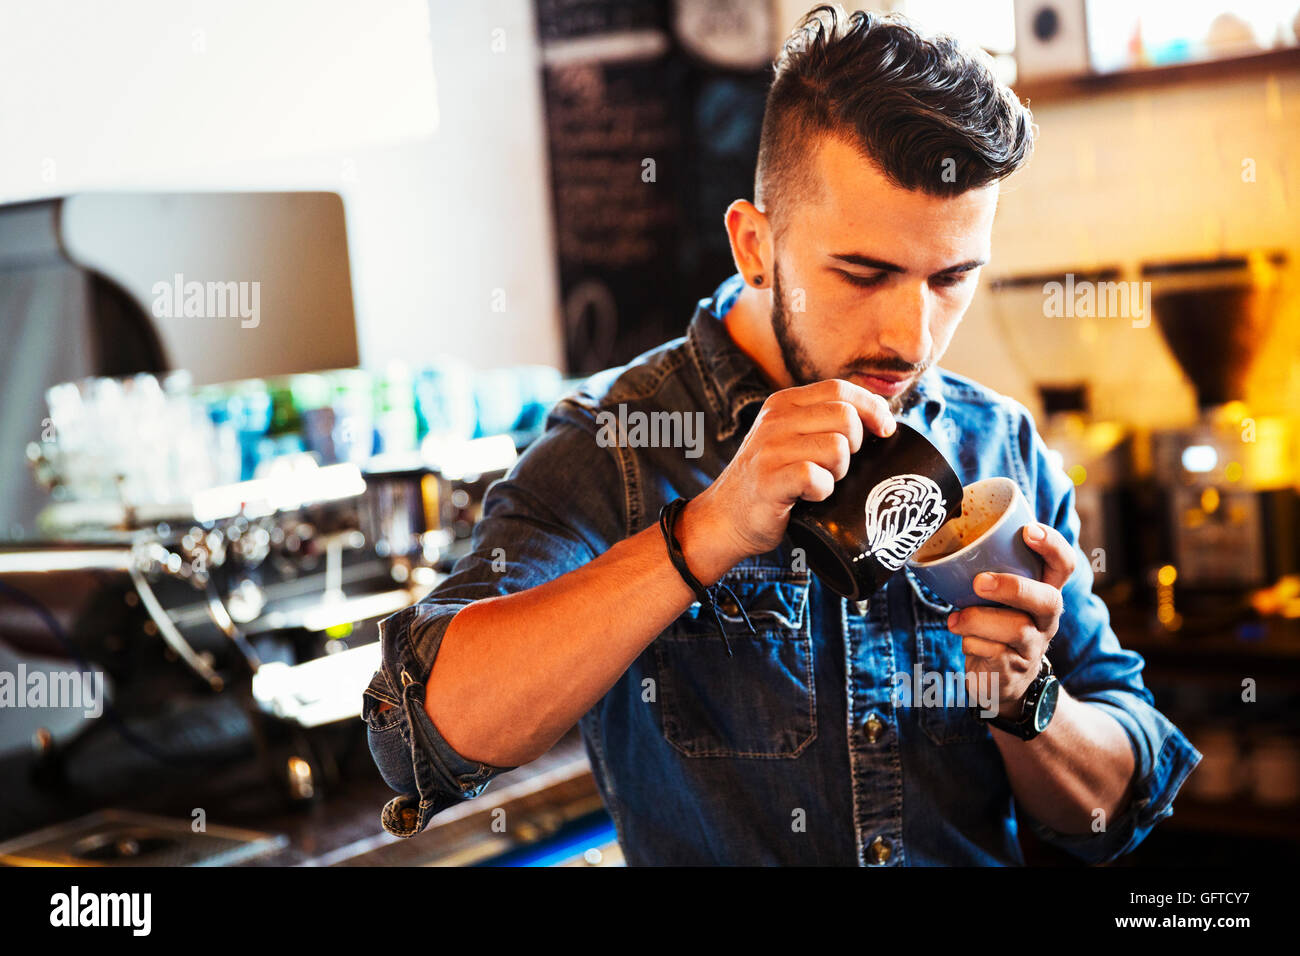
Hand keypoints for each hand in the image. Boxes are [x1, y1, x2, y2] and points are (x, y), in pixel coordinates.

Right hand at [678, 379, 894, 580]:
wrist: (725, 519)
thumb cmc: (771, 481)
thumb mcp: (789, 437)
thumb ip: (822, 422)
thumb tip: (881, 417)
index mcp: (783, 403)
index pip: (840, 388)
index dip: (872, 407)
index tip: (885, 429)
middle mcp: (775, 419)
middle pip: (845, 417)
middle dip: (856, 445)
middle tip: (837, 466)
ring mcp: (770, 449)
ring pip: (837, 447)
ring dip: (838, 472)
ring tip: (820, 482)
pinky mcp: (769, 479)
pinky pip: (816, 476)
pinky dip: (822, 491)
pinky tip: (809, 497)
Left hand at [945, 522, 1075, 722]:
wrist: (999, 682)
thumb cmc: (994, 626)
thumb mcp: (997, 599)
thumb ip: (987, 573)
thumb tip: (944, 539)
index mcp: (1044, 593)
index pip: (1063, 565)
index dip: (1053, 545)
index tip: (1028, 529)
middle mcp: (1046, 620)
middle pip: (1049, 600)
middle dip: (1013, 588)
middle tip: (980, 582)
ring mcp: (1033, 647)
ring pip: (1016, 629)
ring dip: (978, 620)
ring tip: (955, 620)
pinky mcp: (1014, 669)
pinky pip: (993, 652)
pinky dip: (971, 643)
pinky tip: (964, 640)